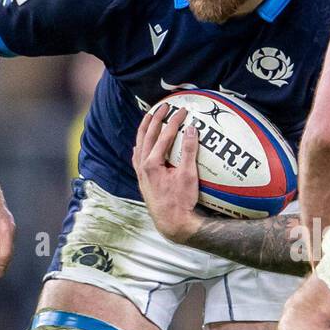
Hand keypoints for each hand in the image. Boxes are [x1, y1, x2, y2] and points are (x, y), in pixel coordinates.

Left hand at [134, 105, 203, 244]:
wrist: (171, 223)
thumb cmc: (181, 201)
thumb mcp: (188, 175)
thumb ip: (189, 150)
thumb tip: (192, 129)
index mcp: (152, 163)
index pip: (163, 136)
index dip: (174, 121)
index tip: (183, 111)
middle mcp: (142, 166)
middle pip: (147, 135)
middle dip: (156, 119)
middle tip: (164, 106)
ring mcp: (140, 173)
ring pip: (139, 144)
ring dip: (145, 129)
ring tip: (150, 117)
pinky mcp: (142, 179)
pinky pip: (137, 156)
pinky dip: (140, 145)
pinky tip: (141, 144)